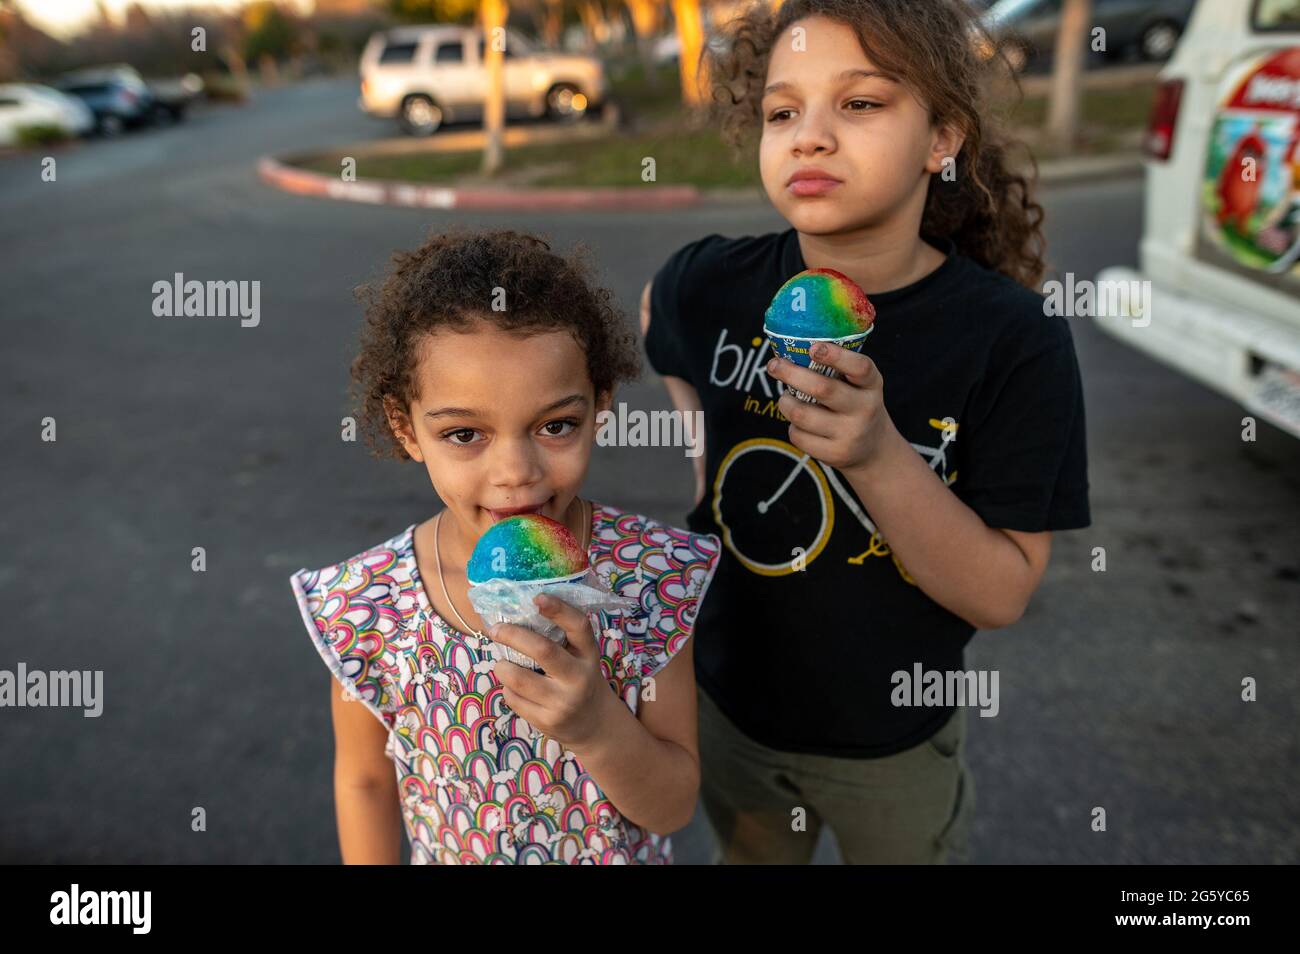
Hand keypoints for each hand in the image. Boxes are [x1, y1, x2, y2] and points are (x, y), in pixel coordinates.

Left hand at [487, 593, 613, 747]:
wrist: (595, 725)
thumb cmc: (580, 680)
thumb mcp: (582, 658)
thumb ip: (561, 640)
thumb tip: (517, 615)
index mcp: (589, 655)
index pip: (578, 627)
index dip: (558, 610)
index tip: (537, 597)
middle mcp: (579, 678)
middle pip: (542, 650)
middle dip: (512, 635)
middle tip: (495, 629)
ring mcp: (563, 702)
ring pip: (517, 678)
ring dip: (502, 667)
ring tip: (502, 664)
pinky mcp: (547, 722)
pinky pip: (513, 699)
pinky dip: (507, 689)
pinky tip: (515, 689)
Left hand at [766, 342, 896, 475]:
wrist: (871, 448)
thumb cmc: (854, 405)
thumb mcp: (858, 385)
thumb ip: (835, 369)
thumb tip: (790, 354)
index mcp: (871, 385)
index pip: (860, 367)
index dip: (836, 356)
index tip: (813, 347)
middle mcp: (865, 409)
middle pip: (823, 389)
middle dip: (792, 374)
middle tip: (774, 365)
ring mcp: (850, 434)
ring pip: (802, 414)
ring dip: (785, 403)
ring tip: (786, 399)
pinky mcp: (835, 453)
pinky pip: (799, 436)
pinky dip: (792, 426)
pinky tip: (799, 423)